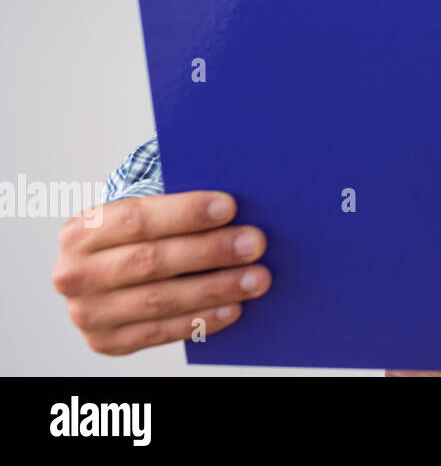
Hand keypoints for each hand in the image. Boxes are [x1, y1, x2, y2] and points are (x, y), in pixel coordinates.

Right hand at [52, 191, 271, 354]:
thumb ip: (177, 210)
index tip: (230, 207)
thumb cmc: (140, 238)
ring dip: (215, 289)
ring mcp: (88, 313)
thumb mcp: (143, 215)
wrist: (106, 277)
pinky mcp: (107, 342)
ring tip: (257, 278)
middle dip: (209, 251)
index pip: (136, 218)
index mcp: (81, 231)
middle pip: (151, 260)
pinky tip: (234, 308)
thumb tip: (235, 207)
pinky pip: (160, 332)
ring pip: (159, 299)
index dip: (185, 213)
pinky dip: (201, 320)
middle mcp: (75, 274)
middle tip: (255, 243)